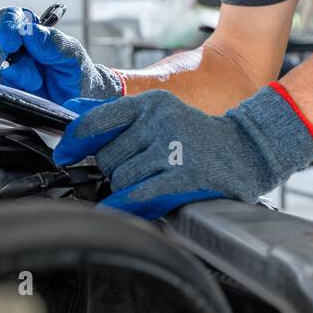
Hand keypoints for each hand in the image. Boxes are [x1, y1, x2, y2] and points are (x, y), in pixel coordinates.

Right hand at [0, 6, 123, 103]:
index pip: (9, 17)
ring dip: (6, 79)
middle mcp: (11, 45)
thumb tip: (28, 31)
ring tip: (32, 88)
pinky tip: (4, 92)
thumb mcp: (72, 55)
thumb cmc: (74, 72)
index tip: (14, 44)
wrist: (76, 101)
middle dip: (13, 63)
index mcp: (29, 29)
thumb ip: (53, 42)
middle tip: (35, 79)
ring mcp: (1, 66)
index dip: (6, 28)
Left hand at [52, 85, 312, 219]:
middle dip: (114, 169)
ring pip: (122, 178)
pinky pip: (140, 195)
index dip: (75, 140)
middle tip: (137, 170)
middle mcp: (161, 120)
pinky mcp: (186, 176)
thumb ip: (115, 112)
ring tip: (152, 181)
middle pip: (108, 156)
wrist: (248, 149)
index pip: (98, 120)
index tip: (64, 155)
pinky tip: (117, 209)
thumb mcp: (159, 110)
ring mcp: (175, 148)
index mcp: (151, 102)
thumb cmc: (197, 134)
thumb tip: (71, 107)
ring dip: (127, 188)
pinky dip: (122, 206)